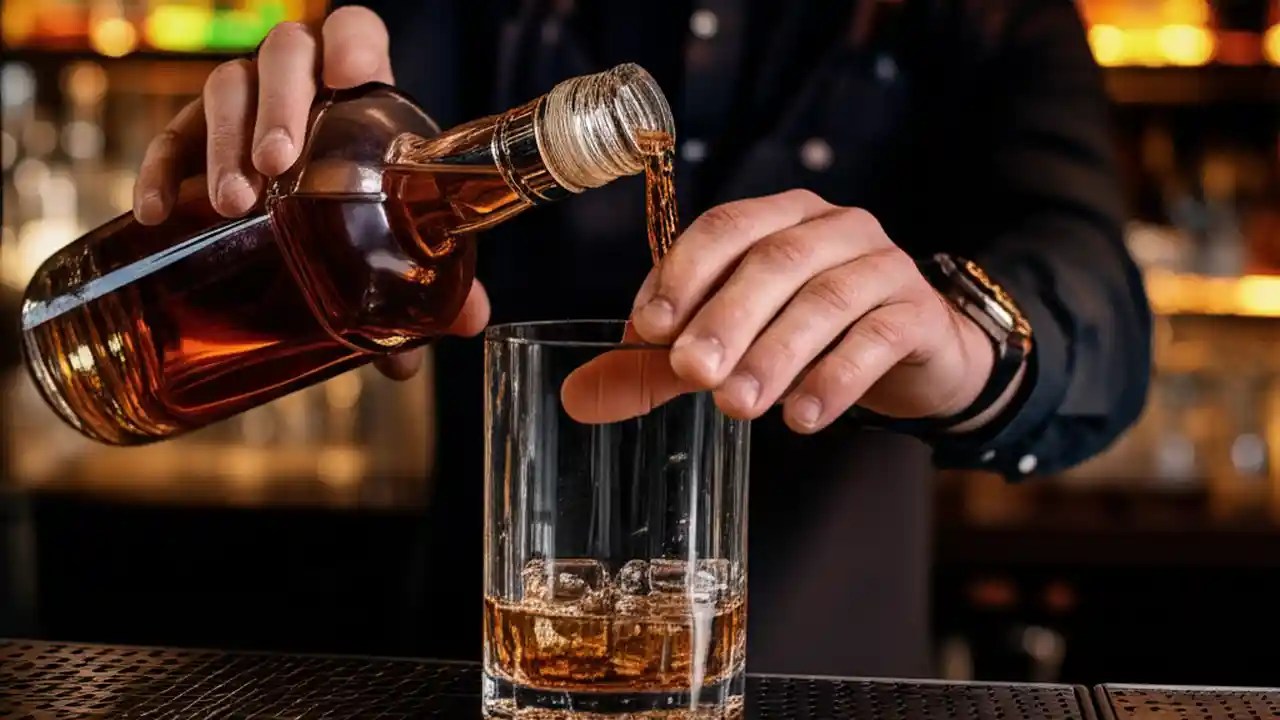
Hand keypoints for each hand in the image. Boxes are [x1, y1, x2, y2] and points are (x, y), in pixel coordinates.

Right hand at [130, 6, 487, 379]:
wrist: (304, 223)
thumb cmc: (361, 209)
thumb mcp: (392, 228)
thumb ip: (431, 266)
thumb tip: (470, 318)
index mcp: (357, 90)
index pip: (351, 31)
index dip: (349, 42)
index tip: (346, 76)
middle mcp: (297, 83)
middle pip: (282, 55)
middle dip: (277, 106)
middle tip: (276, 166)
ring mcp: (242, 103)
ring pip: (224, 86)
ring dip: (224, 141)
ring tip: (231, 204)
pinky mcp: (194, 136)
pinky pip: (169, 138)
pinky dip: (159, 172)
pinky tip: (157, 214)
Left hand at [561, 189, 1018, 432]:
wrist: (918, 353)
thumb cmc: (810, 337)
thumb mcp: (731, 346)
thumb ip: (659, 368)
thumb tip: (576, 399)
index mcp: (781, 217)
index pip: (727, 225)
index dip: (684, 270)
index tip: (648, 328)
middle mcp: (835, 228)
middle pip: (776, 260)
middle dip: (726, 318)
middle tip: (690, 374)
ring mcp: (883, 266)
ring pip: (826, 300)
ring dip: (777, 353)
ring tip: (739, 406)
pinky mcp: (918, 315)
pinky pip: (878, 338)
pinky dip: (837, 377)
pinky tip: (803, 417)